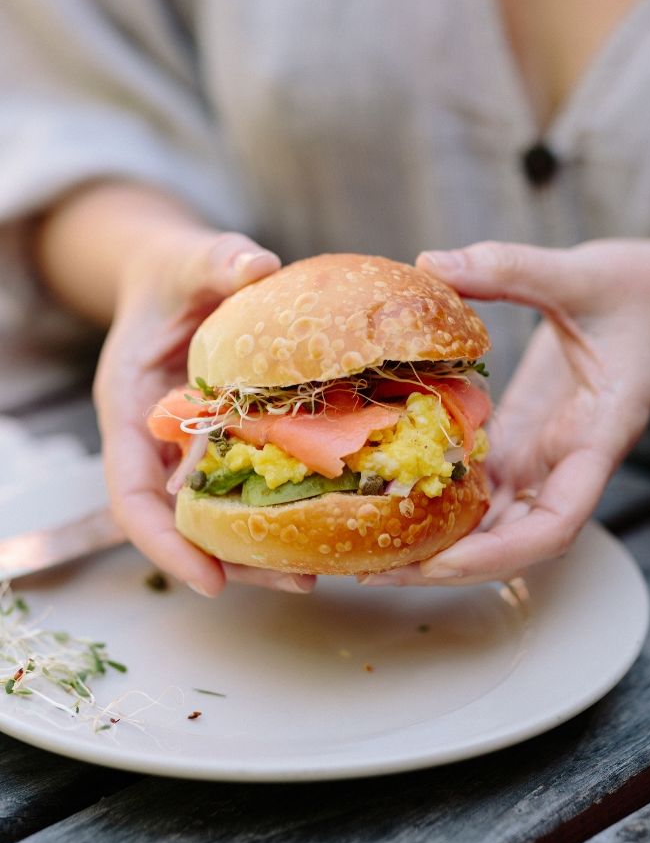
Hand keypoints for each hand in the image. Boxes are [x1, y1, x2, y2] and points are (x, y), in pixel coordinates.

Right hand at [94, 225, 315, 596]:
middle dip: (232, 561)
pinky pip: (245, 486)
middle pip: (182, 524)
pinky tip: (326, 516)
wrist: (178, 277)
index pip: (132, 496)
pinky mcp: (225, 443)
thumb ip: (215, 260)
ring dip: (260, 548)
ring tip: (319, 571)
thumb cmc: (174, 271)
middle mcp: (157, 441)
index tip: (208, 582)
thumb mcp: (190, 259)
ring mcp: (190, 447)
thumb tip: (256, 263)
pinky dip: (278, 507)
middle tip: (297, 582)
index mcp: (129, 409)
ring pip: (216, 516)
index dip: (165, 544)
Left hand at [364, 238, 649, 585]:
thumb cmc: (645, 292)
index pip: (557, 522)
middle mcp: (568, 460)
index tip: (442, 565)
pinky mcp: (524, 437)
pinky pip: (481, 482)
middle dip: (450, 565)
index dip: (500, 554)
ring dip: (438, 541)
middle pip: (513, 540)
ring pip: (493, 520)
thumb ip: (511, 269)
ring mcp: (545, 453)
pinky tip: (390, 495)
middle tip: (376, 572)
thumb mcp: (583, 274)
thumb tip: (431, 264)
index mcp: (597, 437)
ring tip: (371, 549)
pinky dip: (440, 498)